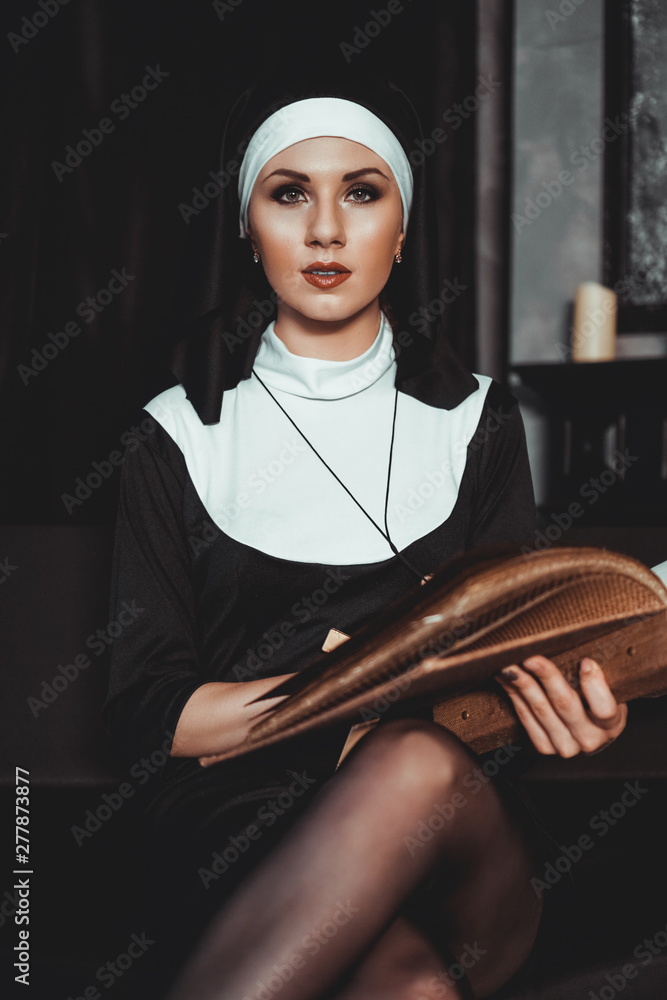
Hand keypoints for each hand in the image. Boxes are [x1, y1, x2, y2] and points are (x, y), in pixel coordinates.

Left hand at [495, 655, 627, 757]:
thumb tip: (581, 652)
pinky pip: (526, 718)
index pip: (604, 708)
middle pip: (565, 704)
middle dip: (547, 676)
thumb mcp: (610, 690)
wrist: (590, 732)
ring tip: (509, 664)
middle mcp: (589, 739)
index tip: (585, 661)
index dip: (594, 685)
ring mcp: (566, 746)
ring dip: (522, 684)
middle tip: (530, 657)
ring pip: (540, 710)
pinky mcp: (545, 746)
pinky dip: (514, 694)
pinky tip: (505, 678)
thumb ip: (598, 675)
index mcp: (612, 725)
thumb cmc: (599, 701)